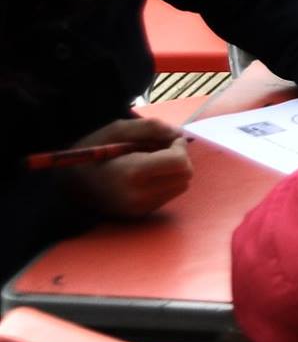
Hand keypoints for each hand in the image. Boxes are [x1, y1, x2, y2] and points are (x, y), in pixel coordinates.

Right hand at [58, 118, 191, 219]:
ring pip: (181, 186)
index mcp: (132, 173)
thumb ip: (150, 127)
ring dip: (174, 170)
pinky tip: (147, 174)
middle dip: (179, 157)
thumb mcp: (116, 130)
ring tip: (152, 160)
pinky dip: (166, 181)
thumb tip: (178, 134)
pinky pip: (169, 194)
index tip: (165, 139)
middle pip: (185, 176)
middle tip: (160, 147)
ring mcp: (140, 209)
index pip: (180, 163)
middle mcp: (138, 196)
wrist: (68, 185)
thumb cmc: (92, 152)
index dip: (179, 146)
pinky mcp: (141, 214)